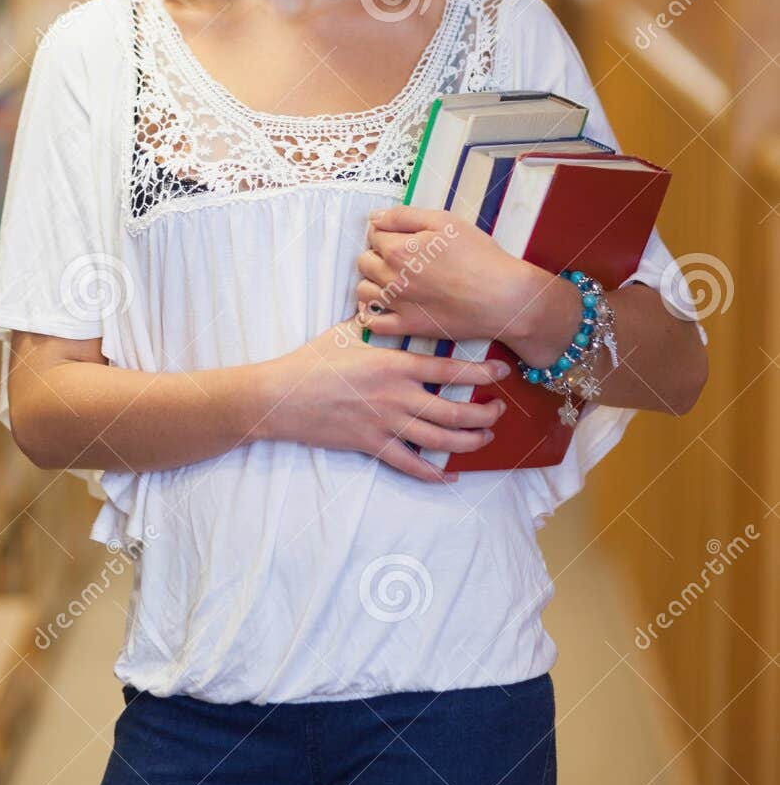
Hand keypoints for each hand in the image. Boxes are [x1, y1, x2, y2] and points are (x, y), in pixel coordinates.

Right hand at [265, 313, 513, 484]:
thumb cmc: (313, 360)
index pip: (450, 371)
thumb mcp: (347, 333)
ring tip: (485, 436)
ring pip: (441, 439)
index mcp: (395, 365)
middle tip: (498, 410)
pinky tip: (450, 475)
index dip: (482, 373)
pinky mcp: (373, 446)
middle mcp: (398, 396)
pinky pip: (411, 465)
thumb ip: (377, 325)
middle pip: (455, 410)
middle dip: (485, 413)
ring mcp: (386, 424)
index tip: (502, 372)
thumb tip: (392, 309)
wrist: (282, 396)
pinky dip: (434, 473)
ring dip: (470, 440)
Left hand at [355, 205, 531, 344]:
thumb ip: (404, 216)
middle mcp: (392, 277)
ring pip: (363, 291)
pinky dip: (371, 314)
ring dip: (372, 282)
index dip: (386, 231)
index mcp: (399, 249)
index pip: (374, 234)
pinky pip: (373, 323)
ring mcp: (398, 304)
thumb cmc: (479, 256)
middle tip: (400, 256)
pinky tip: (383, 306)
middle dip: (376, 254)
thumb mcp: (444, 221)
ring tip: (391, 279)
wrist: (502, 297)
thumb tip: (374, 217)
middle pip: (364, 261)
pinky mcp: (407, 326)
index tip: (402, 236)